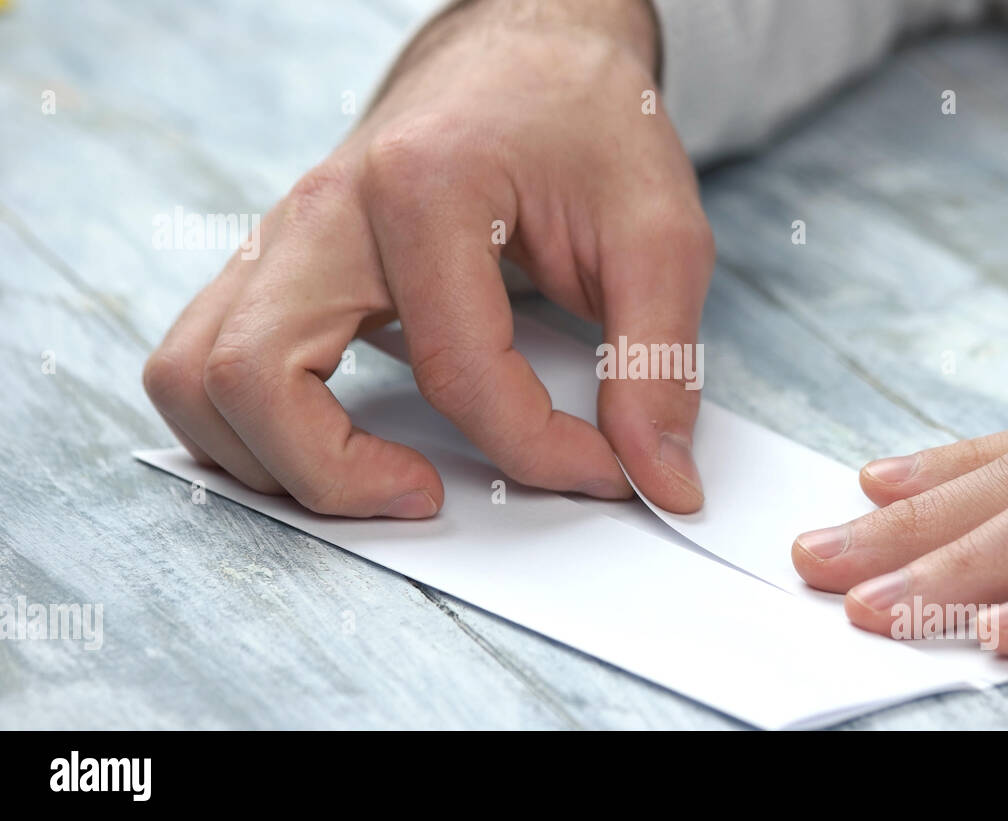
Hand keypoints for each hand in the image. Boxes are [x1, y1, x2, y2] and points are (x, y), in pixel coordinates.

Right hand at [143, 0, 712, 516]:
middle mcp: (326, 210)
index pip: (456, 373)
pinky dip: (252, 421)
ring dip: (268, 458)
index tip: (600, 470)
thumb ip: (657, 363)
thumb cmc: (586, 122)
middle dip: (338, 479)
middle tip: (430, 495)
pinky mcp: (280, 260)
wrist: (528, 49)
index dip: (537, 451)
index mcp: (422, 187)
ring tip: (371, 479)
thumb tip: (658, 479)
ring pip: (197, 376)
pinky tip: (332, 438)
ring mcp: (285, 234)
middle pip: (254, 378)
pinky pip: (211, 357)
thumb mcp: (659, 234)